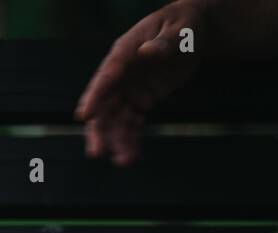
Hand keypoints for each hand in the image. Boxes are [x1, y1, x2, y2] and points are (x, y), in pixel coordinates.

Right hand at [75, 0, 210, 164]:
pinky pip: (131, 124)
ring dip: (117, 141)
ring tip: (125, 161)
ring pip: (116, 120)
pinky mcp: (140, 102)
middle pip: (103, 105)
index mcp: (125, 53)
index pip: (106, 76)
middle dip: (99, 130)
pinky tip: (133, 156)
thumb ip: (165, 42)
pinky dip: (131, 140)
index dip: (95, 96)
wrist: (191, 35)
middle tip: (97, 152)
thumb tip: (147, 52)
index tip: (85, 117)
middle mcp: (121, 75)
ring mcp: (128, 90)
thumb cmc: (184, 26)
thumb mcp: (181, 30)